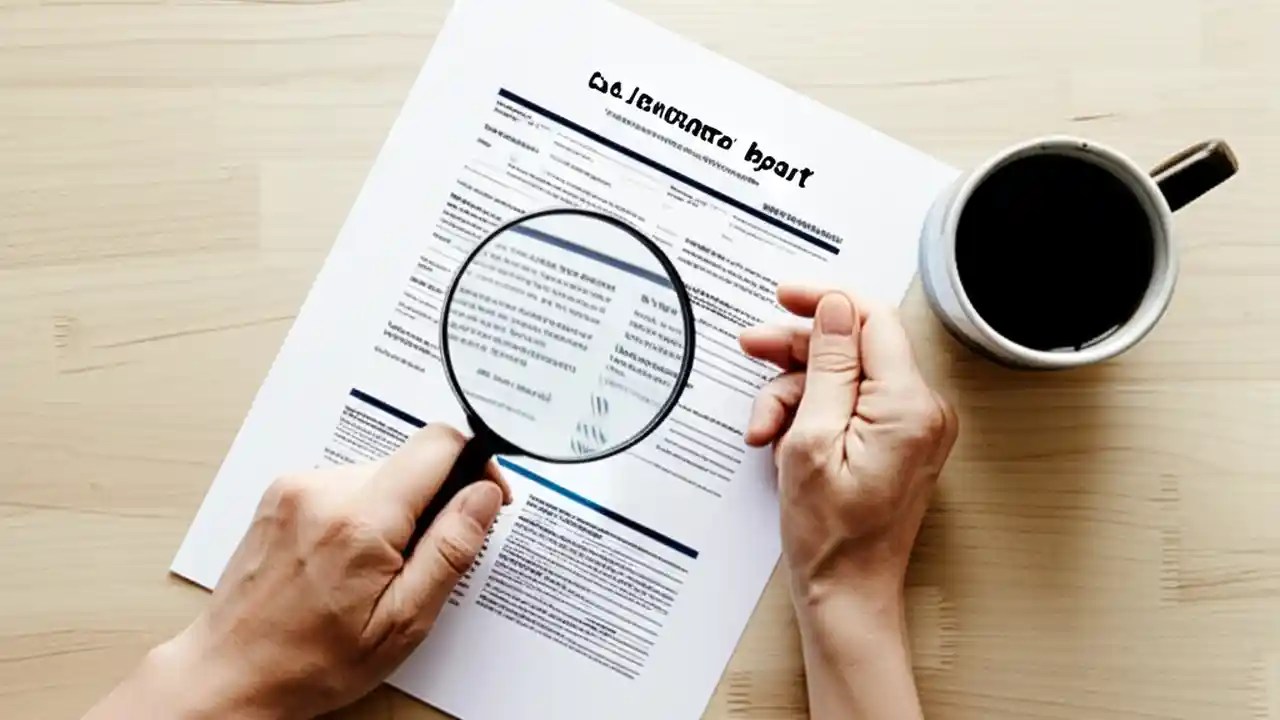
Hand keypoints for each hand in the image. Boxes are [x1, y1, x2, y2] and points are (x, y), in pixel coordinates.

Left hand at [84, 424, 510, 719]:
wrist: (232, 673)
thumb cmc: (312, 663)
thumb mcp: (402, 622)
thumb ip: (450, 550)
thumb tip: (485, 494)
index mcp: (360, 520)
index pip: (439, 444)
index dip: (477, 464)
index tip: (485, 499)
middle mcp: (323, 489)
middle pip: (412, 461)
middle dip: (434, 502)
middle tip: (422, 561)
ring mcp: (296, 486)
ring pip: (382, 473)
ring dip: (396, 511)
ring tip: (376, 570)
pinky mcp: (282, 491)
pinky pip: (347, 483)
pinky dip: (363, 513)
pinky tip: (348, 560)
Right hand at [739, 284, 956, 719]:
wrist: (846, 593)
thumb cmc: (831, 535)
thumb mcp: (810, 439)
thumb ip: (826, 365)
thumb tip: (835, 309)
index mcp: (908, 405)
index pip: (871, 319)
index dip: (823, 301)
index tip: (785, 298)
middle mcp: (922, 410)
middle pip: (854, 347)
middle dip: (797, 352)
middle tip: (753, 351)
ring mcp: (913, 427)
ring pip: (845, 376)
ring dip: (795, 392)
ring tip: (763, 430)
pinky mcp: (899, 441)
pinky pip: (851, 404)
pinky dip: (812, 414)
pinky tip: (783, 439)